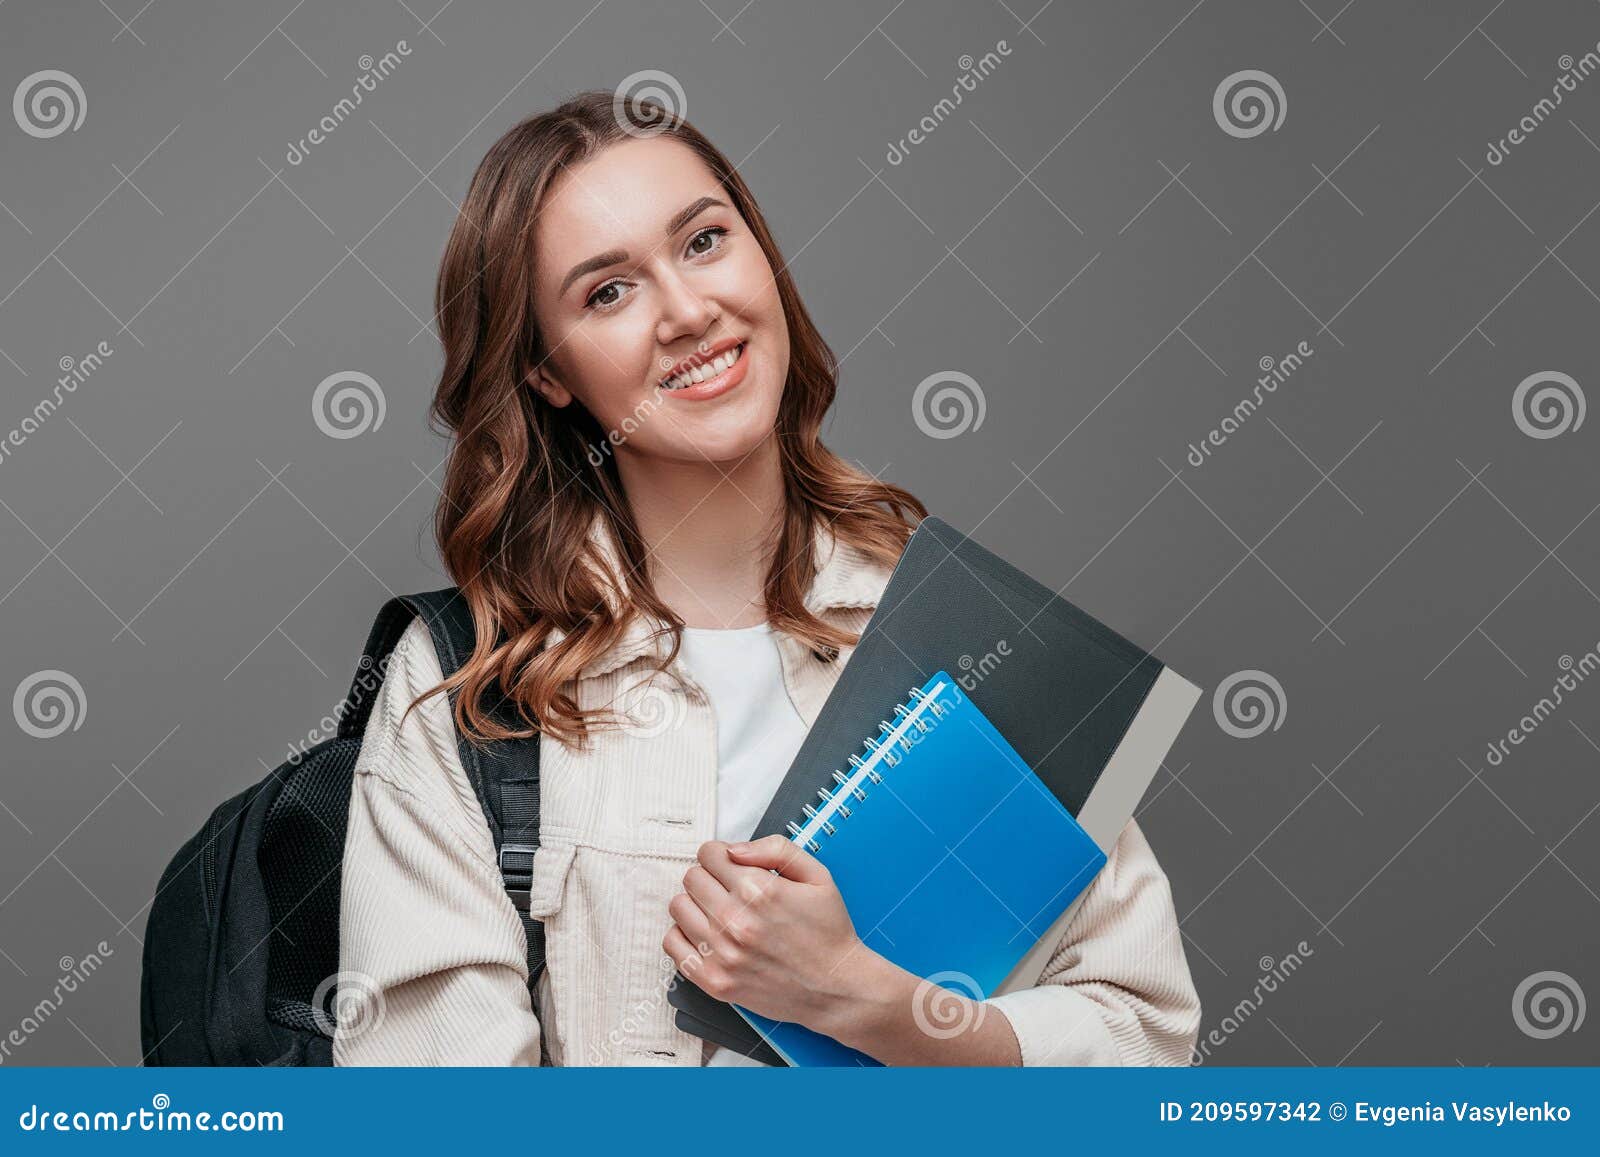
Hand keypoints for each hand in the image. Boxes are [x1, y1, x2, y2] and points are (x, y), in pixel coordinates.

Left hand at [662, 835, 873, 1033]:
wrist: (837, 987)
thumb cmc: (828, 931)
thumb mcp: (817, 875)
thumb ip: (776, 849)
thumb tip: (734, 849)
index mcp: (759, 891)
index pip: (709, 854)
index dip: (721, 855)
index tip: (732, 865)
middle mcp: (736, 921)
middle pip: (692, 878)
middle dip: (709, 876)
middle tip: (729, 889)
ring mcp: (723, 954)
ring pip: (678, 907)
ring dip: (696, 903)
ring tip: (719, 911)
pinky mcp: (715, 982)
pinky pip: (673, 945)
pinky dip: (684, 935)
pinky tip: (707, 934)